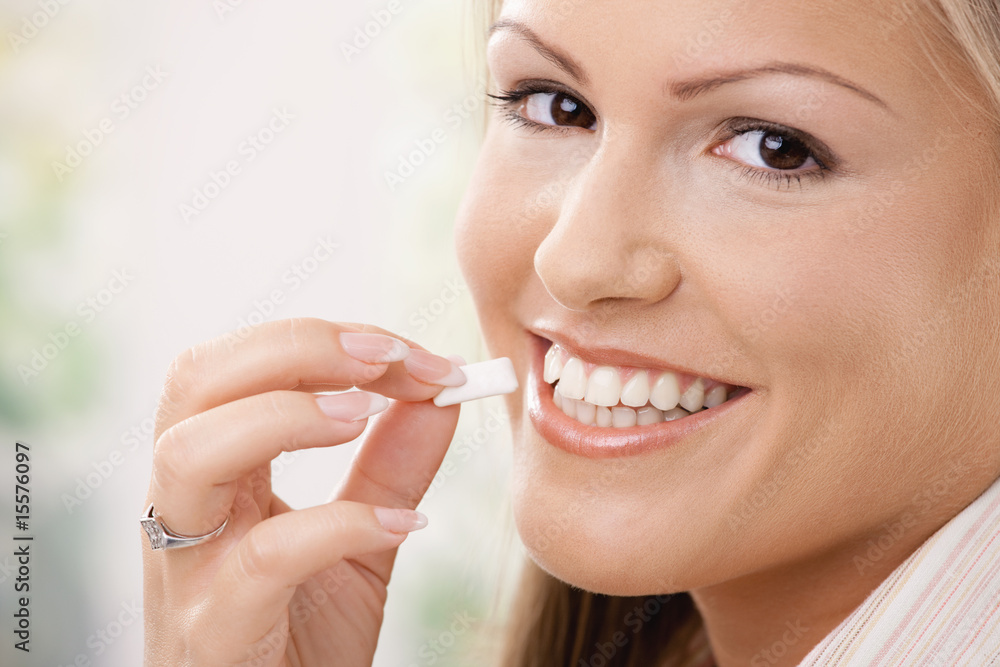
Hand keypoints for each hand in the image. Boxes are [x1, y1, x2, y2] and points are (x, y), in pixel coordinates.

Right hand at [141, 318, 465, 665]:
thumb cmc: (300, 637)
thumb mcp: (358, 538)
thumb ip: (392, 465)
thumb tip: (440, 394)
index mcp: (216, 475)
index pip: (236, 367)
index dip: (321, 340)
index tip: (412, 354)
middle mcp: (187, 509)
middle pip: (195, 382)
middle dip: (295, 347)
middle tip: (388, 357)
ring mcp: (190, 570)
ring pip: (190, 454)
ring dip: (287, 414)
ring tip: (364, 414)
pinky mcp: (218, 632)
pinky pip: (265, 560)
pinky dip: (342, 525)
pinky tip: (405, 523)